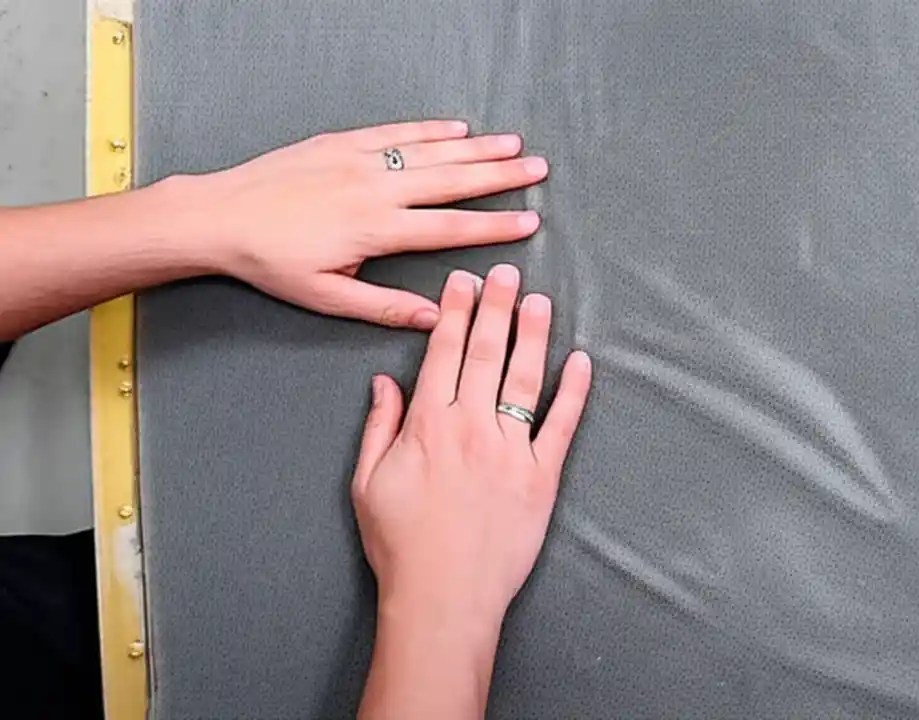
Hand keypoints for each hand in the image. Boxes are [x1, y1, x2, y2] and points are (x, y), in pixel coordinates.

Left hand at [163, 120, 548, 328]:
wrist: (218, 217)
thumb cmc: (271, 264)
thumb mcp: (328, 298)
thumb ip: (386, 306)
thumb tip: (437, 318)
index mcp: (377, 229)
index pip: (450, 228)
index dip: (494, 226)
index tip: (529, 222)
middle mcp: (376, 189)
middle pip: (452, 180)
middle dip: (500, 176)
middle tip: (539, 171)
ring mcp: (360, 160)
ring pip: (431, 151)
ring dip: (475, 148)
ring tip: (513, 146)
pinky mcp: (341, 142)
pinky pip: (395, 132)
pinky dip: (429, 130)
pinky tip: (458, 128)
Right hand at [352, 264, 591, 625]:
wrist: (443, 597)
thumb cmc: (400, 545)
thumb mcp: (367, 483)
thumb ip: (378, 427)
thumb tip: (384, 382)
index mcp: (428, 425)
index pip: (444, 353)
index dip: (455, 312)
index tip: (464, 282)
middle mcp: (472, 427)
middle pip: (486, 353)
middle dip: (497, 307)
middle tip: (506, 273)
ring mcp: (511, 450)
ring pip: (526, 379)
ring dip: (534, 335)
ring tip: (540, 302)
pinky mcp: (542, 476)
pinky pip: (562, 424)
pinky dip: (575, 391)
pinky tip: (581, 361)